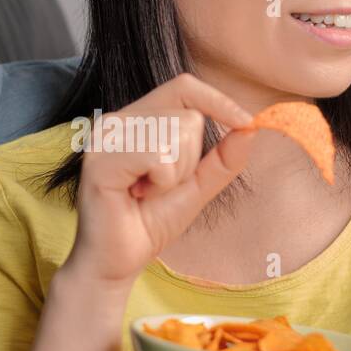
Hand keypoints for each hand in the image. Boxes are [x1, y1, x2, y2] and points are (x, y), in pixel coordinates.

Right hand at [63, 73, 256, 288]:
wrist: (117, 263)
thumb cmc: (149, 223)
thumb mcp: (197, 188)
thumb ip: (222, 159)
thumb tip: (251, 127)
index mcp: (137, 119)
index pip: (183, 87)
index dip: (218, 101)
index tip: (246, 123)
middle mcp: (117, 121)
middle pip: (186, 114)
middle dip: (189, 159)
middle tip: (160, 186)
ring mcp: (104, 138)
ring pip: (174, 133)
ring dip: (173, 175)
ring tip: (145, 192)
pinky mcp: (100, 160)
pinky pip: (157, 155)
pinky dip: (160, 182)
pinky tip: (136, 196)